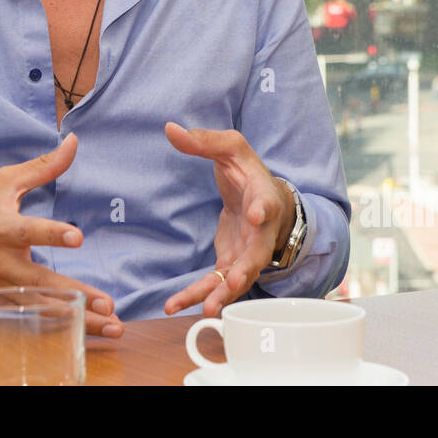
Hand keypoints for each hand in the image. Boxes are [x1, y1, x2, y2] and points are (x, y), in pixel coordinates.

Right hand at [0, 133, 122, 337]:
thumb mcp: (4, 182)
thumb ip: (43, 167)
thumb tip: (74, 141)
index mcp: (2, 229)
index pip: (29, 231)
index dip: (52, 234)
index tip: (77, 237)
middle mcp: (3, 264)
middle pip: (43, 282)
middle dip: (76, 294)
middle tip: (107, 303)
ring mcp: (4, 289)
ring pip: (44, 309)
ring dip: (79, 321)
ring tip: (111, 326)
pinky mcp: (6, 306)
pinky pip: (36, 321)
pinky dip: (62, 331)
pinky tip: (91, 336)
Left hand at [162, 122, 295, 318]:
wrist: (264, 199)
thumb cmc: (248, 172)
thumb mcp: (230, 148)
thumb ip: (203, 140)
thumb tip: (170, 129)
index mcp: (263, 196)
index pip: (267, 202)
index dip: (263, 209)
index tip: (258, 213)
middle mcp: (260, 230)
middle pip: (257, 254)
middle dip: (247, 270)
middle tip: (235, 281)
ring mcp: (247, 251)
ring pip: (238, 278)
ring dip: (222, 293)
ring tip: (205, 309)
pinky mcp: (231, 262)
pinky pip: (216, 283)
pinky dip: (196, 295)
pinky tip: (173, 305)